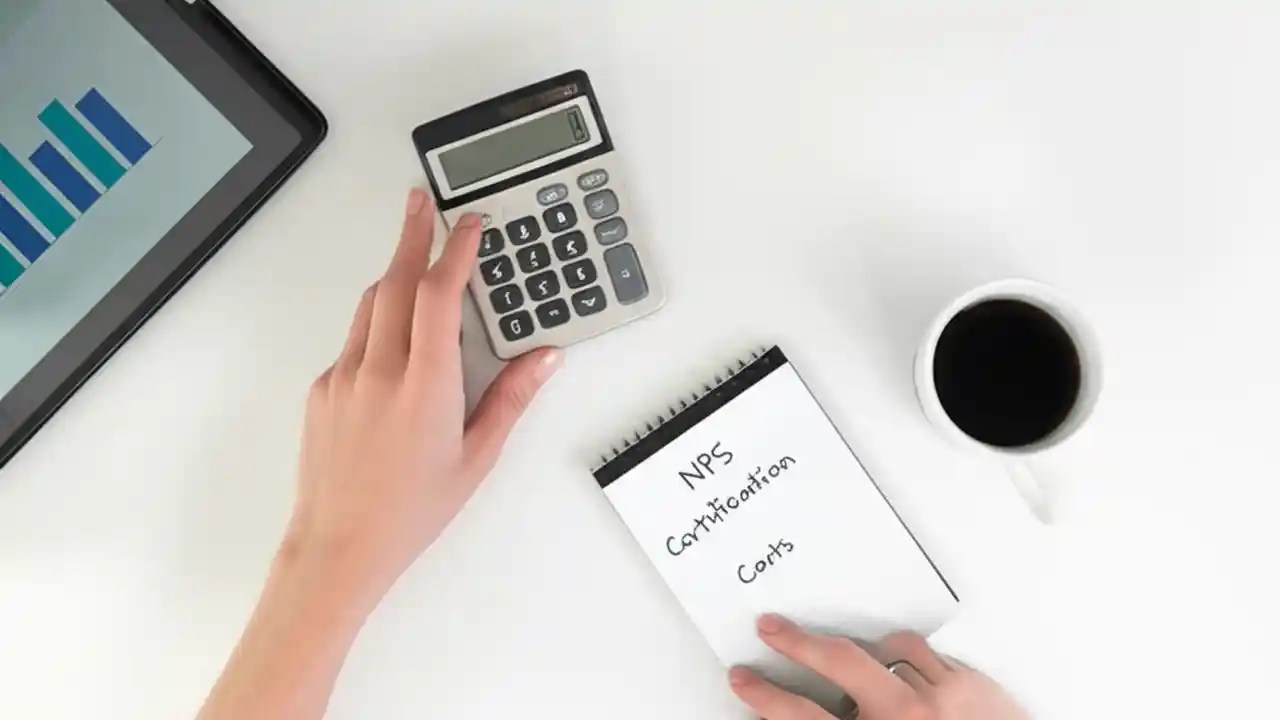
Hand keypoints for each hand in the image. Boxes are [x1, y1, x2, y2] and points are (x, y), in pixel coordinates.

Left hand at [283, 188, 562, 608]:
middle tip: (421, 201)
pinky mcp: (321, 391)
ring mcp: (343, 378)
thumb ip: (512, 398)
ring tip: (409, 252)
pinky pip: (351, 341)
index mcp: (426, 386)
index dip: (454, 250)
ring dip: (390, 274)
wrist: (338, 547)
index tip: (467, 224)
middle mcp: (379, 372)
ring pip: (367, 306)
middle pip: (393, 281)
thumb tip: (545, 357)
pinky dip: (374, 325)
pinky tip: (392, 341)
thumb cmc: (410, 511)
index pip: (438, 295)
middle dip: (411, 234)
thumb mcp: (476, 457)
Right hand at [729, 615, 1027, 719]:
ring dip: (866, 655)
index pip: (801, 716)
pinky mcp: (974, 686)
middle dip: (796, 641)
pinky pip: (928, 654)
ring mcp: (943, 698)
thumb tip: (811, 719)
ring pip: (888, 652)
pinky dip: (911, 658)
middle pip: (838, 661)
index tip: (746, 679)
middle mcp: (905, 719)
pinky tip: (903, 664)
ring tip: (849, 655)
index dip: (765, 695)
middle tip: (772, 628)